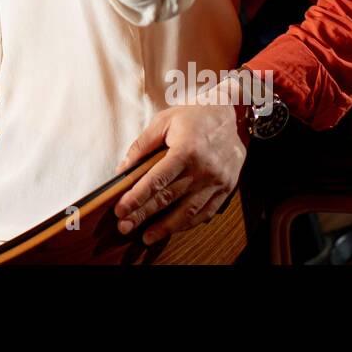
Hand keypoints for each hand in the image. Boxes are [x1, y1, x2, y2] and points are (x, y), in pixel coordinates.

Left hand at [112, 80, 247, 242]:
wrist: (230, 114)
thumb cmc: (193, 116)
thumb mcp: (164, 121)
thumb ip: (142, 145)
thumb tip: (123, 168)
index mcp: (186, 150)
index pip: (157, 180)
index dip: (137, 197)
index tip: (121, 209)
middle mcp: (203, 169)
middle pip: (169, 198)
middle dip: (144, 215)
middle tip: (125, 227)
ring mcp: (217, 181)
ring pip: (189, 211)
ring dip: (166, 227)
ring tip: (147, 237)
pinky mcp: (226, 188)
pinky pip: (206, 212)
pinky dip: (189, 223)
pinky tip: (173, 229)